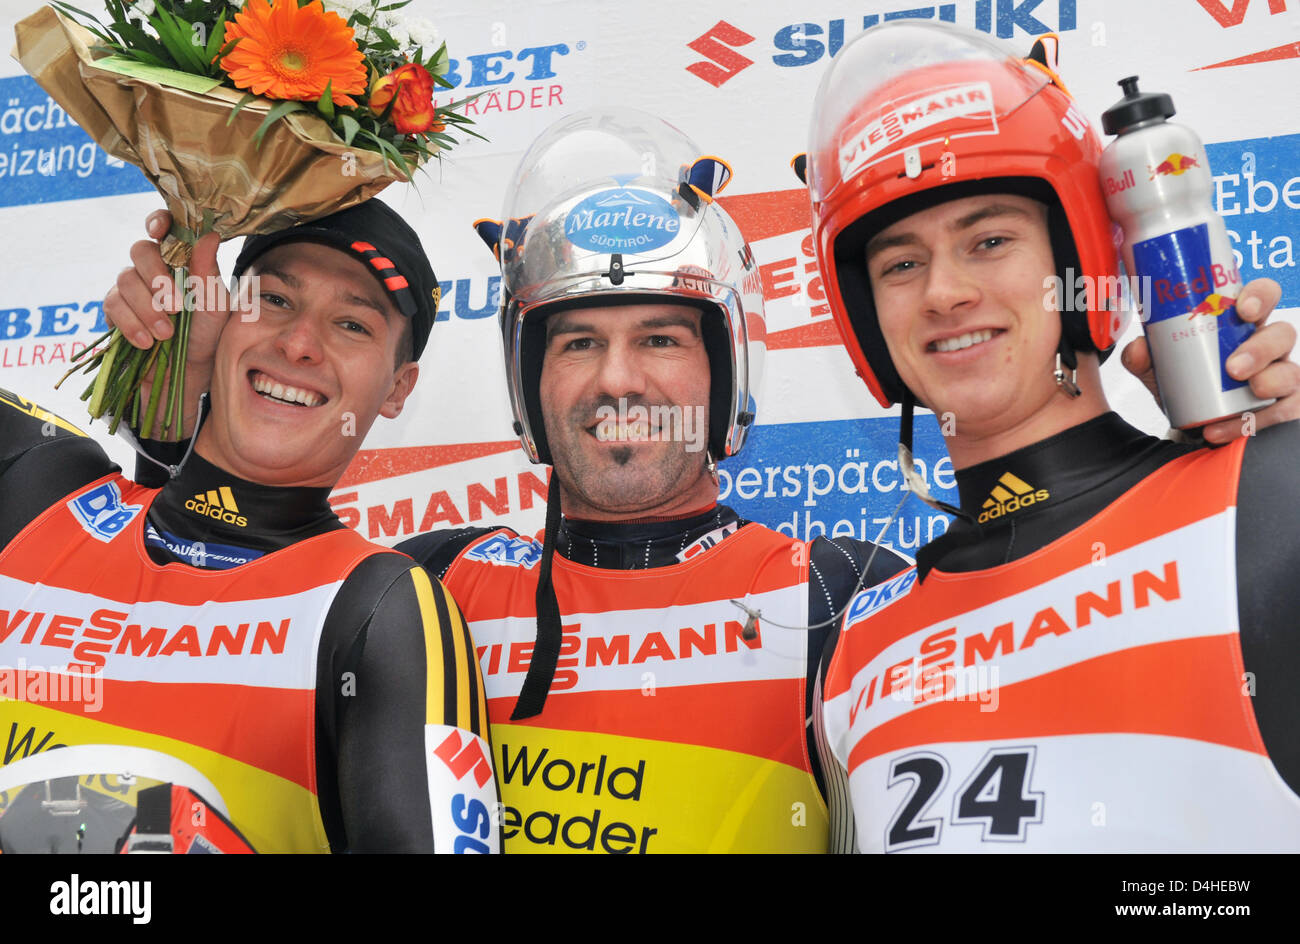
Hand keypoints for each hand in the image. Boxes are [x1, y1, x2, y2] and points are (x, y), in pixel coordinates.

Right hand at [102, 211, 227, 437]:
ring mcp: (130, 288)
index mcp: (178, 260)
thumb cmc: (207, 334)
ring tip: (167, 334)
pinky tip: (148, 342)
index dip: (157, 221)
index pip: (162, 228)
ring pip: (125, 280)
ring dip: (147, 308)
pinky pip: (113, 306)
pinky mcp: (115, 311)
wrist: (189, 372)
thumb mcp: (215, 305)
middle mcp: (151, 268)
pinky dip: (131, 324)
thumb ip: (208, 271)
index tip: (159, 230)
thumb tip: (210, 234)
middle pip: (139, 251)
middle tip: (175, 306)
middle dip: (156, 277)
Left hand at [1121, 277, 1297, 443]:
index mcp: (1240, 324)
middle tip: (1235, 367)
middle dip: (1262, 348)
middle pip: (1282, 334)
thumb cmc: (1188, 381)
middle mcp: (1268, 346)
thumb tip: (1137, 348)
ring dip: (1269, 382)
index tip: (1243, 308)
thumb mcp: (1161, 368)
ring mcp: (1281, 375)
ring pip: (1289, 373)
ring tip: (1247, 392)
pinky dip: (1256, 421)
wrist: (1193, 425)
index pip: (1262, 297)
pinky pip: (1285, 411)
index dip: (1260, 296)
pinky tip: (1225, 429)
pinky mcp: (1286, 406)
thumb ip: (1144, 357)